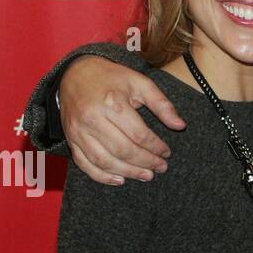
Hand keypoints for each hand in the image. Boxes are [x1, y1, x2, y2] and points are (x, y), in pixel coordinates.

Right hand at [59, 56, 185, 185]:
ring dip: (128, 172)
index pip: (139, 134)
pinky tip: (120, 179)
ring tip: (146, 175)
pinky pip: (84, 164)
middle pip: (123, 150)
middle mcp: (92, 118)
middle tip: (161, 167)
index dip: (156, 147)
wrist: (74, 73)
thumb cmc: (111, 78)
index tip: (166, 152)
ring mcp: (78, 130)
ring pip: (105, 161)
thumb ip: (161, 104)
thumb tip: (181, 126)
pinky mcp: (71, 139)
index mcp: (112, 102)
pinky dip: (102, 176)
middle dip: (146, 162)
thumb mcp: (139, 82)